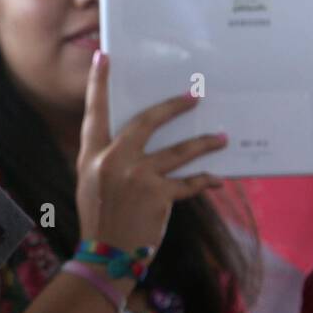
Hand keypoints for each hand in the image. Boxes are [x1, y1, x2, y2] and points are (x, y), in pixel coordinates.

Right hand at [76, 51, 225, 252]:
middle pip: (147, 122)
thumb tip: (132, 141)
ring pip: (178, 151)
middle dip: (173, 106)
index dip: (99, 84)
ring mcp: (137, 177)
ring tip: (222, 137)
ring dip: (204, 143)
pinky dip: (204, 181)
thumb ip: (107, 159)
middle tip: (194, 96)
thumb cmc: (98, 219)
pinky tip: (217, 179)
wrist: (105, 254)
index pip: (95, 113)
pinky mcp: (159, 196)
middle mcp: (114, 161)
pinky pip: (189, 183)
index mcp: (92, 155)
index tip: (104, 57)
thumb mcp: (90, 183)